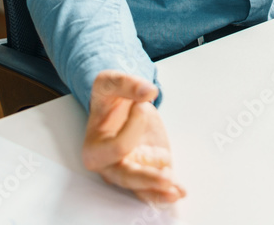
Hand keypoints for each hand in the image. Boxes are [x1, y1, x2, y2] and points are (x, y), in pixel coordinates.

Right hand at [82, 70, 185, 206]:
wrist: (120, 103)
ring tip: (177, 190)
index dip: (134, 127)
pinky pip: (152, 187)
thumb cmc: (110, 98)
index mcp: (94, 148)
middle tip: (167, 176)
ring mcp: (128, 170)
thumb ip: (128, 84)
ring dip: (159, 190)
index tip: (141, 106)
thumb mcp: (112, 82)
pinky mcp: (145, 170)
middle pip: (127, 177)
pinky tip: (179, 190)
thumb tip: (147, 91)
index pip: (118, 146)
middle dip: (146, 179)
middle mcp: (109, 166)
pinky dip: (165, 191)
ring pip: (142, 188)